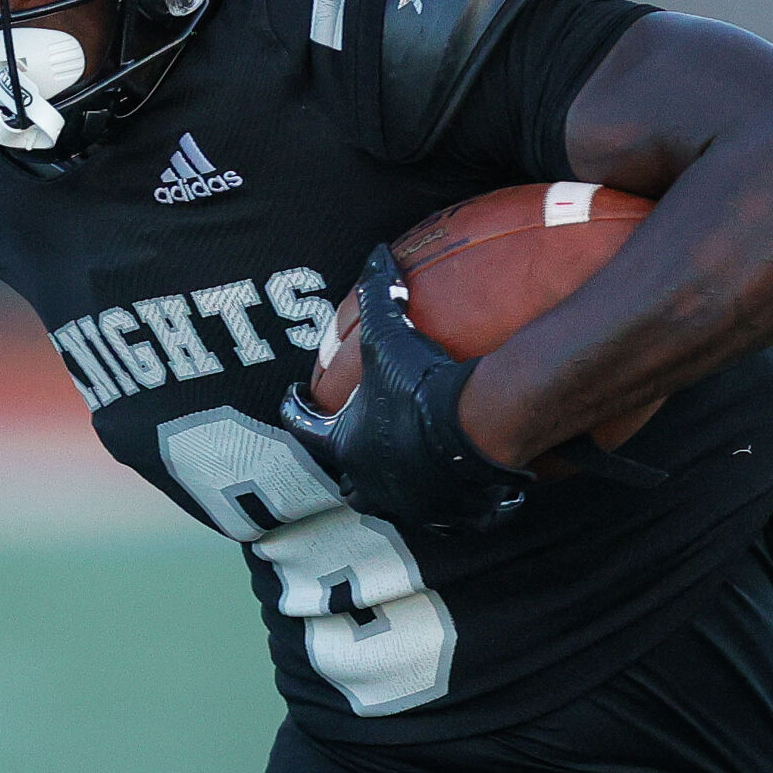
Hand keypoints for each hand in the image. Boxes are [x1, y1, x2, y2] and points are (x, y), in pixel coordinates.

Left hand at [280, 245, 533, 531]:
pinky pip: (448, 518)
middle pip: (346, 480)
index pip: (304, 429)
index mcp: (345, 447)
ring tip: (402, 468)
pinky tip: (460, 492)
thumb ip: (380, 294)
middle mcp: (371, 485)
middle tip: (350, 442)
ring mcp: (412, 508)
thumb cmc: (422, 385)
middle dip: (345, 463)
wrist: (479, 430)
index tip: (292, 397)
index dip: (294, 409)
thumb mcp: (392, 336)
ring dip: (394, 487)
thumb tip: (376, 252)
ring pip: (393, 503)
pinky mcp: (454, 520)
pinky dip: (450, 505)